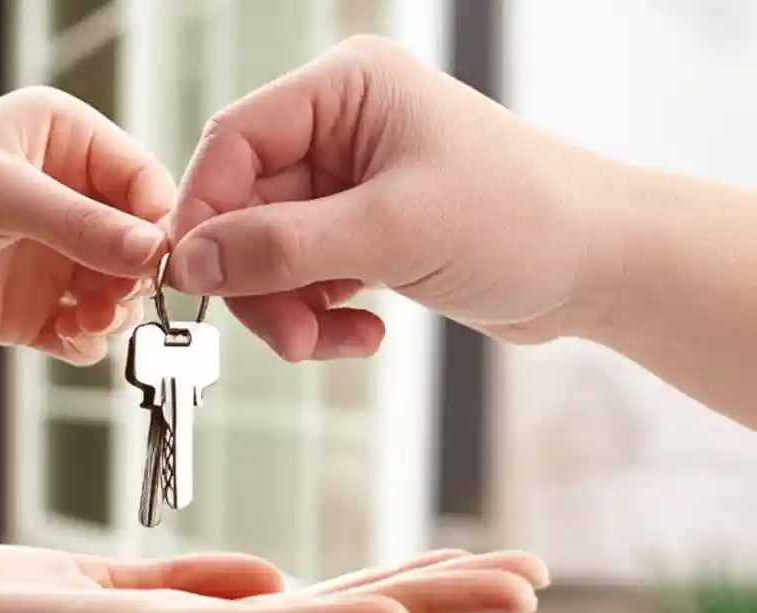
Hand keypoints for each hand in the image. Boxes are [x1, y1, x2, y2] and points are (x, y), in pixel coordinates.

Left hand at [0, 87, 175, 363]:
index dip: (158, 221)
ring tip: (88, 322)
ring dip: (115, 311)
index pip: (141, 179)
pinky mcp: (28, 308)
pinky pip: (83, 329)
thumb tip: (154, 252)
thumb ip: (79, 223)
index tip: (158, 261)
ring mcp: (45, 254)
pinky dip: (88, 340)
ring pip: (115, 289)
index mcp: (59, 137)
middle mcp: (59, 194)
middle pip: (136, 241)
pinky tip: (70, 340)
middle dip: (135, 275)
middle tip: (116, 300)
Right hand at [169, 35, 623, 360]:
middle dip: (259, 281)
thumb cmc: (524, 218)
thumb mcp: (391, 230)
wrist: (600, 268)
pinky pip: (302, 279)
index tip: (195, 275)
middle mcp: (340, 130)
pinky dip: (318, 317)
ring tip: (327, 342)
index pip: (234, 140)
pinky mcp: (361, 234)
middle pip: (244, 207)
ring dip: (288, 309)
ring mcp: (348, 185)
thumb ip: (281, 246)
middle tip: (284, 334)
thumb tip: (193, 261)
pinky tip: (362, 334)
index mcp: (345, 89)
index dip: (206, 211)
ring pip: (268, 253)